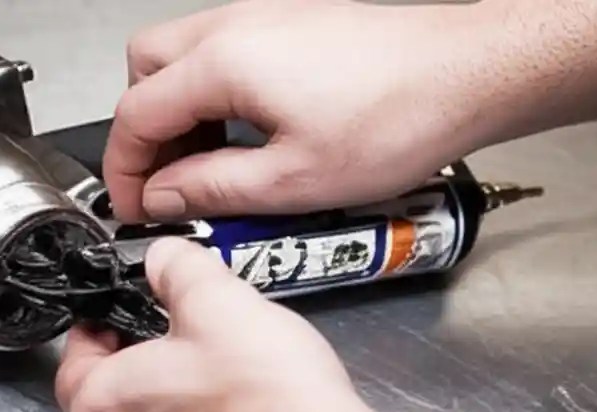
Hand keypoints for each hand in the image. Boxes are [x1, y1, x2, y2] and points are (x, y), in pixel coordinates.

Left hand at [54, 237, 372, 411]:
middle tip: (176, 339)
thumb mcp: (217, 300)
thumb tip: (165, 257)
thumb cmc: (262, 397)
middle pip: (110, 400)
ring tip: (217, 377)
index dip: (96, 328)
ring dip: (172, 408)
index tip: (118, 314)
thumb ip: (178, 267)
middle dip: (138, 366)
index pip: (74, 359)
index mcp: (102, 403)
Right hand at [105, 0, 493, 221]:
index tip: (134, 208)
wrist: (471, 72)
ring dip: (176, 111)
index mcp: (223, 63)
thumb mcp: (292, 181)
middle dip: (142, 129)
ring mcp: (262, 17)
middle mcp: (234, 26)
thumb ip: (210, 190)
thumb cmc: (399, 117)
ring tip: (206, 166)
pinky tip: (244, 136)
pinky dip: (212, 94)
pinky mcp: (290, 21)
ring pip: (180, 56)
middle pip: (143, 70)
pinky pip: (221, 51)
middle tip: (164, 181)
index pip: (134, 115)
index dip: (125, 170)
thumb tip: (162, 199)